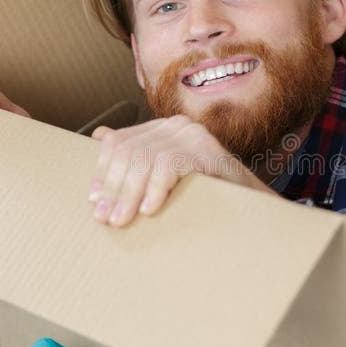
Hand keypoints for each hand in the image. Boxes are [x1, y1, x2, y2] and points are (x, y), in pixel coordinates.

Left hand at [89, 114, 275, 226]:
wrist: (252, 206)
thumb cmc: (206, 195)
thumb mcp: (166, 178)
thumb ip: (138, 157)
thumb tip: (99, 136)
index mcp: (163, 128)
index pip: (120, 143)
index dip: (103, 171)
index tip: (93, 199)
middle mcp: (177, 125)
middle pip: (130, 152)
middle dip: (113, 188)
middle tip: (104, 218)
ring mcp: (193, 134)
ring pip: (146, 160)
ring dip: (129, 194)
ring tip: (121, 221)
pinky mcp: (207, 149)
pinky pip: (170, 165)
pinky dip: (157, 189)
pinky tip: (150, 210)